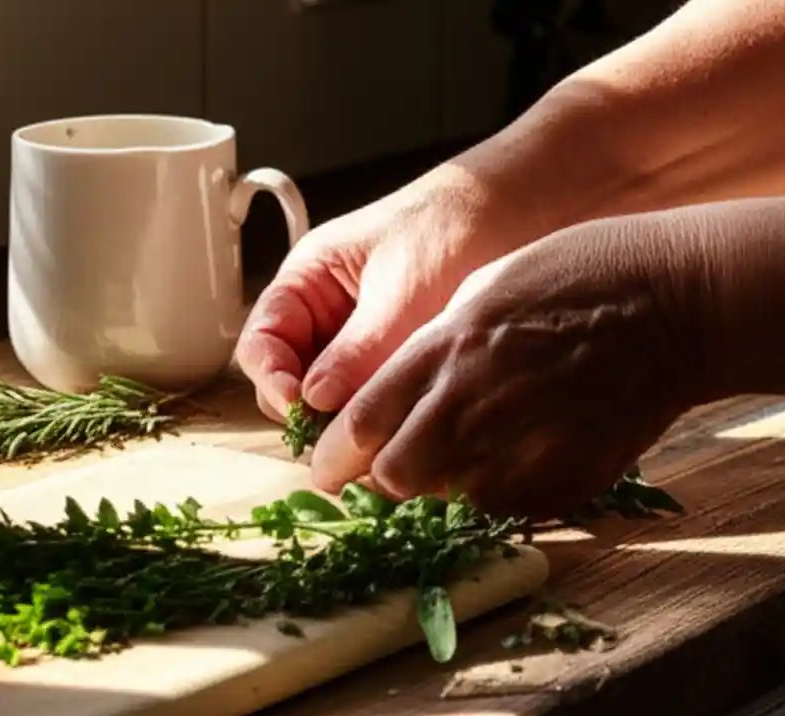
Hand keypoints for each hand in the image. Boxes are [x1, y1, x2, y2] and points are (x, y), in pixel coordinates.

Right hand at [235, 165, 516, 420]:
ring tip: (380, 435)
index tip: (302, 409)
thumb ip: (357, 351)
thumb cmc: (454, 225)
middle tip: (345, 438)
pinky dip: (382, 418)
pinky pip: (374, 400)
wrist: (523, 209)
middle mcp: (325, 315)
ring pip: (333, 399)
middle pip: (290, 381)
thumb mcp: (401, 290)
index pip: (261, 342)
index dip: (271, 379)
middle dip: (309, 412)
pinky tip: (405, 428)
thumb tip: (313, 402)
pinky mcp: (398, 362)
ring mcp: (361, 341)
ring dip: (348, 421)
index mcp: (308, 281)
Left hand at [308, 217, 704, 520]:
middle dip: (384, 479)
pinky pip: (508, 506)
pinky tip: (520, 454)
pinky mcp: (565, 480)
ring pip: (449, 500)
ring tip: (467, 454)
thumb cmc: (583, 275)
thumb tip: (407, 393)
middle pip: (395, 478)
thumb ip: (438, 348)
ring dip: (444, 487)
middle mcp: (473, 406)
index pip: (361, 426)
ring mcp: (522, 448)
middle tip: (392, 470)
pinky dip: (499, 492)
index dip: (334, 457)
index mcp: (446, 350)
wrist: (678, 302)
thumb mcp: (487, 289)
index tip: (327, 468)